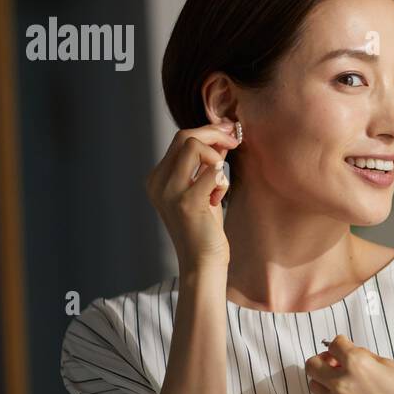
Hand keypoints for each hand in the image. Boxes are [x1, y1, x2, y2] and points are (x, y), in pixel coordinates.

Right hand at [145, 121, 241, 273]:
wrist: (202, 262)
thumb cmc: (205, 227)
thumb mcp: (202, 189)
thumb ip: (207, 163)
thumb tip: (223, 135)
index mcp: (157, 178)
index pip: (181, 139)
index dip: (208, 131)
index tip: (230, 133)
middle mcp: (158, 182)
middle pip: (185, 136)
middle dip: (215, 134)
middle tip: (235, 141)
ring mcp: (169, 192)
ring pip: (195, 147)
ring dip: (217, 160)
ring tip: (219, 185)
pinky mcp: (187, 202)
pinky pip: (212, 172)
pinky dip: (222, 182)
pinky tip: (217, 200)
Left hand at [305, 335, 393, 393]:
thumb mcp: (392, 367)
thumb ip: (366, 359)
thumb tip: (352, 356)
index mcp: (357, 363)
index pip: (334, 345)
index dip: (341, 345)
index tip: (344, 348)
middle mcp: (341, 383)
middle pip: (312, 365)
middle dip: (322, 361)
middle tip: (335, 364)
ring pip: (315, 386)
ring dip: (325, 381)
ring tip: (345, 386)